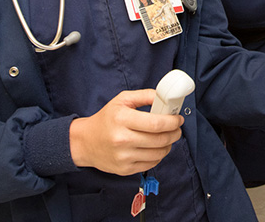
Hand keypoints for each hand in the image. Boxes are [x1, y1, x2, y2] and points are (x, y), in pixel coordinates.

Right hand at [69, 89, 183, 175]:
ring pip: (158, 153)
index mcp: (122, 119)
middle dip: (175, 133)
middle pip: (160, 139)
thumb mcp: (122, 100)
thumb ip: (145, 95)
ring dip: (169, 145)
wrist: (85, 142)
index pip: (156, 124)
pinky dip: (159, 155)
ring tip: (168, 137)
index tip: (178, 119)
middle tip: (177, 128)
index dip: (172, 122)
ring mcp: (123, 157)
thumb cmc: (106, 118)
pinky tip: (156, 147)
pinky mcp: (124, 169)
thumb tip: (165, 97)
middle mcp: (122, 139)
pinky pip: (151, 164)